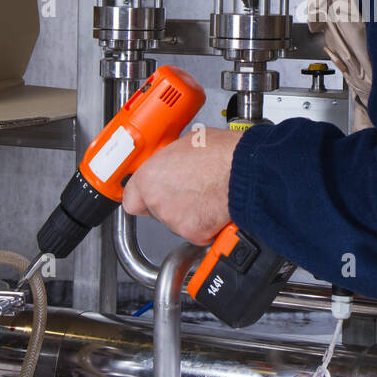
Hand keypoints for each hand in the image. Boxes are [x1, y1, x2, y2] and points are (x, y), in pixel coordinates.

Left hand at [121, 126, 244, 245]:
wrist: (246, 172)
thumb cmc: (222, 154)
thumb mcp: (187, 143)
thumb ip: (171, 159)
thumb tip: (174, 161)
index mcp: (149, 177)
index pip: (131, 197)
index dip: (143, 196)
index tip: (149, 194)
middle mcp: (157, 201)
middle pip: (155, 210)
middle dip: (169, 203)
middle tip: (187, 190)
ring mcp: (174, 220)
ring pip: (175, 222)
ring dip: (187, 213)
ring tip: (206, 195)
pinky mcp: (194, 233)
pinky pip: (196, 232)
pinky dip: (205, 224)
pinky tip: (214, 207)